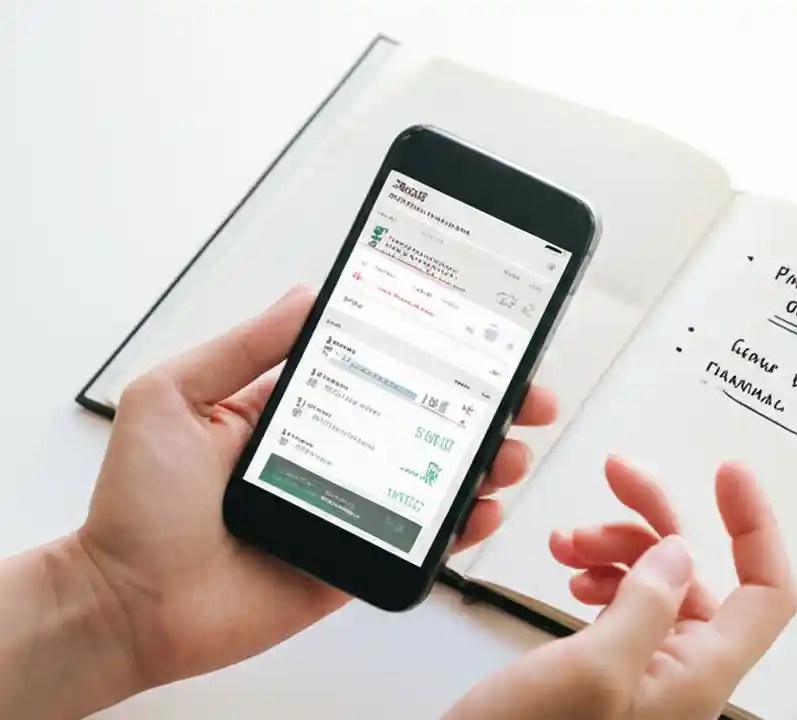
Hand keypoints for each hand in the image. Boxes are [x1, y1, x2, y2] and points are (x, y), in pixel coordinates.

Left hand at [72, 287, 555, 700]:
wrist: (127, 606)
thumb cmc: (137, 506)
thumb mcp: (172, 397)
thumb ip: (242, 347)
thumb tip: (306, 295)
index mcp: (294, 410)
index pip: (380, 368)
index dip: (434, 354)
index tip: (477, 338)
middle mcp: (332, 454)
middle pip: (425, 420)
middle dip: (485, 407)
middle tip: (525, 396)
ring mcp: (351, 507)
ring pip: (436, 478)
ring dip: (487, 461)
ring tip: (512, 451)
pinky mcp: (358, 559)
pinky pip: (422, 541)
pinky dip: (462, 526)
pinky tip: (482, 509)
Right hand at [446, 457, 796, 719]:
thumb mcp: (589, 671)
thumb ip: (646, 607)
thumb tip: (681, 552)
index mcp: (699, 676)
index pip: (768, 593)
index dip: (757, 527)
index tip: (727, 473)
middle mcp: (682, 674)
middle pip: (698, 573)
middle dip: (658, 519)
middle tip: (616, 473)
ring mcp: (645, 675)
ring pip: (655, 584)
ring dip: (618, 545)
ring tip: (568, 542)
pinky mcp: (608, 674)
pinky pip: (623, 606)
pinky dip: (600, 574)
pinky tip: (569, 571)